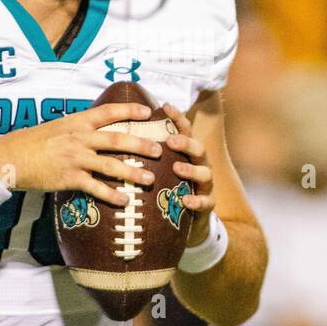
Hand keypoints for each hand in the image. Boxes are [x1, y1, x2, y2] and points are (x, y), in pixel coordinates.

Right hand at [0, 102, 161, 205]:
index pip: (108, 111)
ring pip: (111, 165)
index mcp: (78, 122)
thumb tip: (98, 130)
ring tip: (150, 178)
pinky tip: (125, 200)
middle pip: (117, 139)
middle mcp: (80, 138)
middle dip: (141, 144)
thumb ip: (79, 129)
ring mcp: (76, 158)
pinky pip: (96, 187)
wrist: (11, 158)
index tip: (148, 111)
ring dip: (132, 172)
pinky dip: (112, 194)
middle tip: (159, 150)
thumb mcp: (58, 127)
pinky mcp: (70, 178)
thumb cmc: (34, 142)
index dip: (129, 110)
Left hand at [161, 102, 215, 244]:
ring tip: (177, 168)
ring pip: (205, 173)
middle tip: (171, 140)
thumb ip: (147, 152)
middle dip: (186, 143)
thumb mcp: (160, 167)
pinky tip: (185, 201)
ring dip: (191, 169)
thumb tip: (118, 132)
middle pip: (198, 148)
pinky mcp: (207, 204)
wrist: (186, 219)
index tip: (165, 106)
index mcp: (187, 152)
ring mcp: (205, 184)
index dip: (177, 117)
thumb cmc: (168, 186)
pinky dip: (197, 200)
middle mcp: (199, 164)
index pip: (184, 130)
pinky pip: (206, 202)